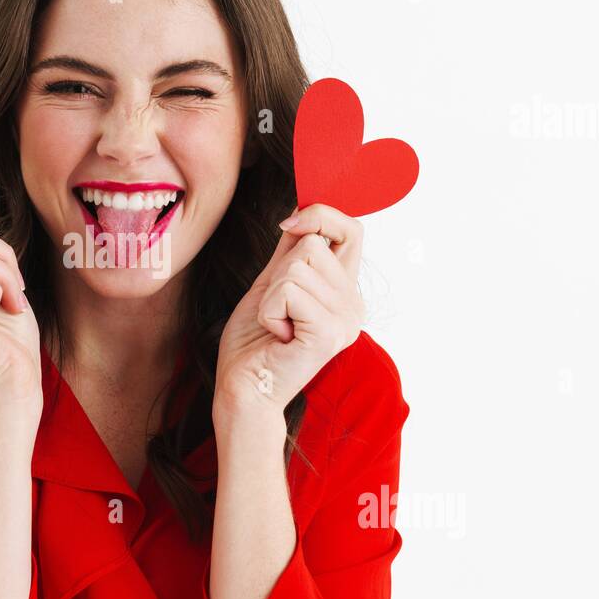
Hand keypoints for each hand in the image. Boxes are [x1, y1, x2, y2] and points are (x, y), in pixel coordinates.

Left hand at [214, 203, 365, 419]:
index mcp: (346, 292)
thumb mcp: (272, 284)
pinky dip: (268, 310)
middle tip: (278, 312)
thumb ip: (291, 251)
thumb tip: (301, 209)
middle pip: (313, 245)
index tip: (288, 228)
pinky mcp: (329, 334)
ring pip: (297, 266)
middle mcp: (355, 305)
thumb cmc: (253, 342)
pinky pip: (288, 290)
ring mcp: (347, 321)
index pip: (352, 230)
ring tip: (276, 327)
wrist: (243, 389)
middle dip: (279, 273)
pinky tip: (277, 336)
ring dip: (270, 296)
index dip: (320, 216)